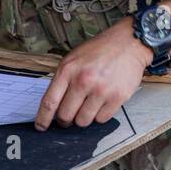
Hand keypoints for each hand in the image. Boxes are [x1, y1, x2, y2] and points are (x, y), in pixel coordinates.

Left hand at [35, 18, 153, 130]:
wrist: (129, 42)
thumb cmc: (100, 50)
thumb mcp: (74, 58)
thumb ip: (63, 79)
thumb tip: (54, 106)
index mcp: (68, 70)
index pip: (50, 102)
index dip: (43, 118)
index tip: (41, 127)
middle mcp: (83, 80)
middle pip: (65, 116)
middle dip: (66, 119)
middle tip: (70, 115)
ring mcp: (102, 90)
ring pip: (83, 121)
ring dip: (84, 117)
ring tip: (90, 104)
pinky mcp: (118, 97)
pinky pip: (102, 119)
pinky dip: (101, 114)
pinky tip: (103, 101)